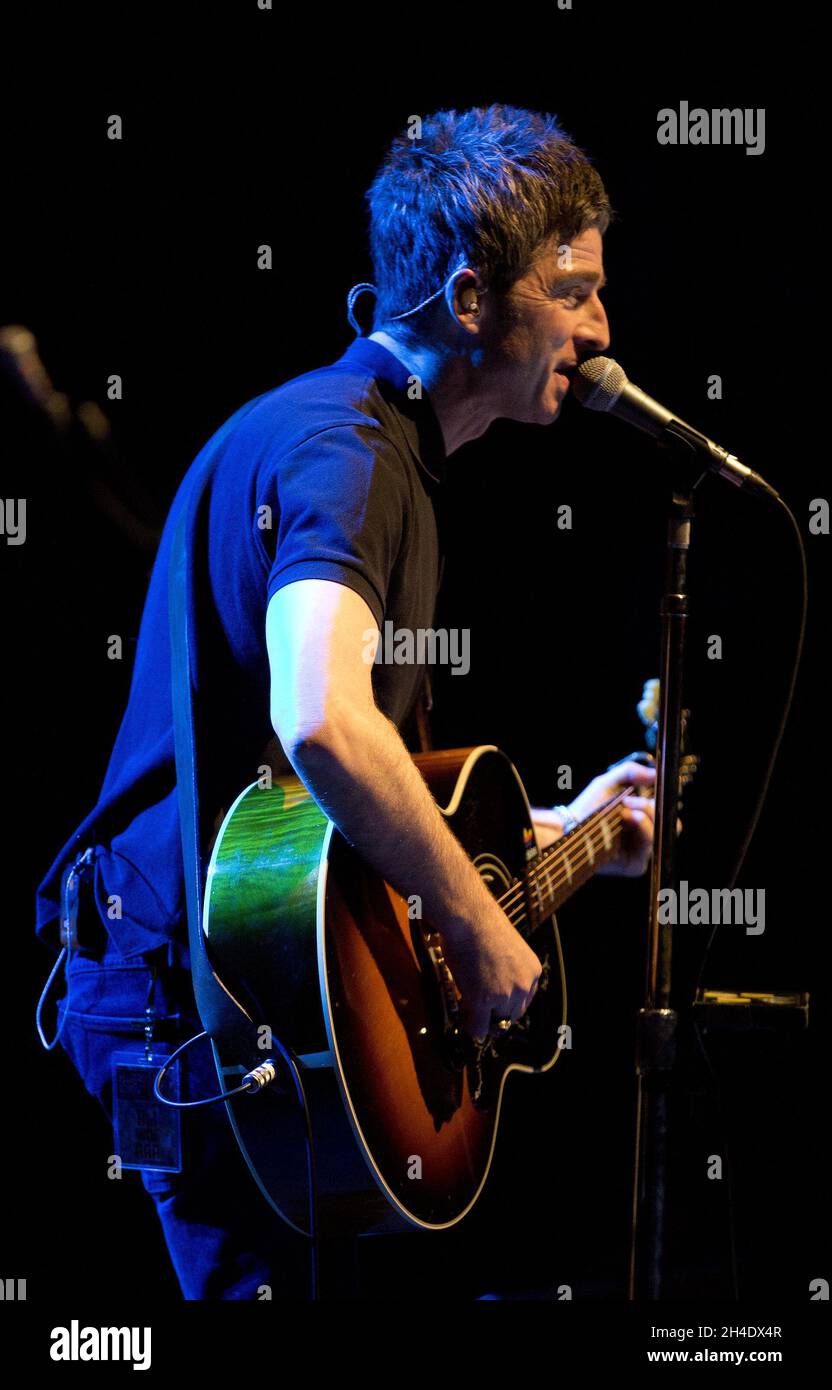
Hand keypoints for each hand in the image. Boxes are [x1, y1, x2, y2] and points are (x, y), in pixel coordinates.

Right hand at [441, 899, 541, 1042]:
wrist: (468, 917)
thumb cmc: (481, 926)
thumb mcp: (508, 951)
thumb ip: (508, 972)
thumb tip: (495, 990)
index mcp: (533, 972)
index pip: (523, 1001)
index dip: (507, 1004)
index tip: (496, 1005)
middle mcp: (524, 986)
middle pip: (512, 1015)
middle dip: (498, 1016)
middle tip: (483, 1014)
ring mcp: (504, 995)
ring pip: (497, 1023)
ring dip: (485, 1021)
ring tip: (473, 1013)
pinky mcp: (483, 1001)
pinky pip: (479, 1027)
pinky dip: (474, 1029)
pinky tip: (468, 1023)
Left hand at [567, 758, 657, 877]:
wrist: (569, 826)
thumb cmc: (587, 806)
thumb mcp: (608, 782)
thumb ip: (630, 772)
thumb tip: (655, 773)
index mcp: (643, 819)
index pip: (667, 814)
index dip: (664, 800)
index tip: (654, 786)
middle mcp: (644, 837)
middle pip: (670, 824)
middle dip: (652, 806)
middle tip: (630, 799)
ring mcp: (640, 852)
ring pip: (660, 832)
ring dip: (645, 814)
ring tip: (624, 808)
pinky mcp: (634, 864)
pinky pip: (649, 846)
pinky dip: (642, 828)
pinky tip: (626, 819)